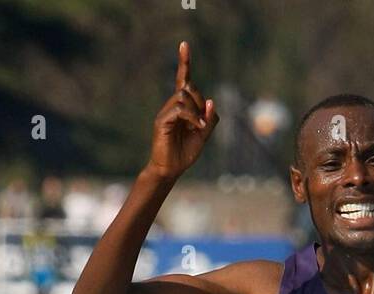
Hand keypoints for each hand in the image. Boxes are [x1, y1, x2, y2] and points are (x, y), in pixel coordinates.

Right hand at [146, 41, 218, 181]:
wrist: (171, 170)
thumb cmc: (185, 153)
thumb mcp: (204, 135)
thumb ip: (209, 119)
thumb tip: (212, 101)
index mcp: (182, 107)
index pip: (183, 80)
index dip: (184, 63)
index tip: (184, 44)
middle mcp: (172, 106)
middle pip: (189, 88)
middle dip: (200, 101)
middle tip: (202, 122)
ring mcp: (165, 112)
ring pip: (183, 96)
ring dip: (196, 110)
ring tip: (198, 128)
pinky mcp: (161, 121)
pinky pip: (178, 109)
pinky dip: (191, 116)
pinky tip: (196, 128)